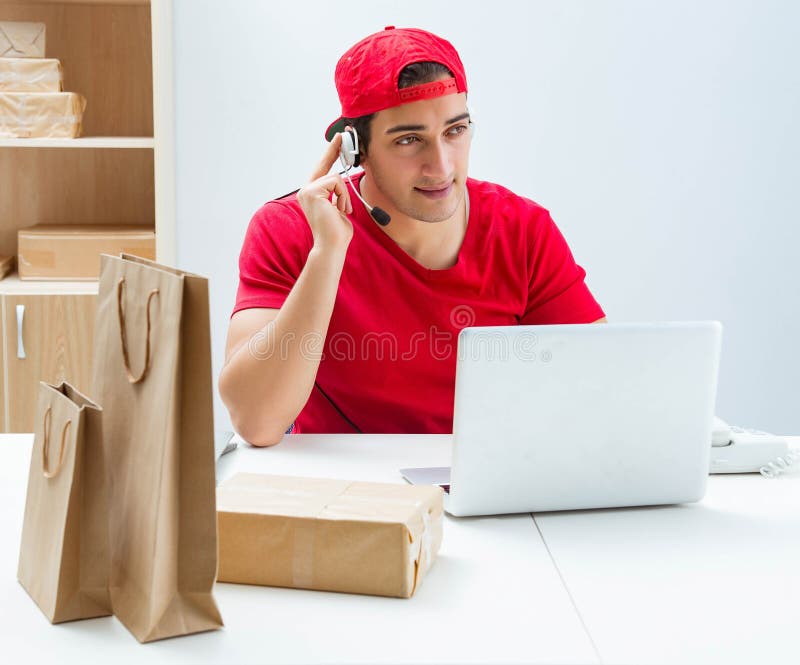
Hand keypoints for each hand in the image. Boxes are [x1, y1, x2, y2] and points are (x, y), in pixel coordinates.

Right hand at [297, 133, 353, 252]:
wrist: (332, 246)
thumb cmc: (337, 233)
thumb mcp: (339, 209)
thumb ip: (337, 196)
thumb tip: (341, 186)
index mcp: (311, 195)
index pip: (321, 170)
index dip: (329, 154)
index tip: (337, 139)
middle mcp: (305, 191)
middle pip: (324, 164)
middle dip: (334, 149)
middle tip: (342, 134)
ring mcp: (307, 190)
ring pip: (334, 177)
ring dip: (344, 194)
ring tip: (343, 210)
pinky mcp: (312, 191)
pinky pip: (335, 182)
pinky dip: (343, 196)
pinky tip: (340, 209)